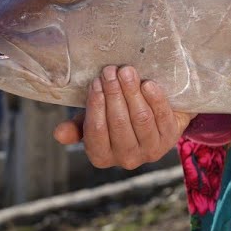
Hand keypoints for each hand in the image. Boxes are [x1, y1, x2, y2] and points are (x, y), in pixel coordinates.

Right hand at [52, 65, 193, 169]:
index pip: (96, 131)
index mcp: (102, 157)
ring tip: (126, 71)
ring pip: (141, 118)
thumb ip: (79, 126)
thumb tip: (59, 133)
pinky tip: (148, 84)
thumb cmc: (120, 118)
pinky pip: (162, 115)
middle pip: (119, 122)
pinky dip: (155, 98)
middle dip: (114, 93)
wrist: (158, 117)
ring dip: (132, 92)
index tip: (96, 82)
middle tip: (110, 71)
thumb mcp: (97, 122)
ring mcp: (151, 150)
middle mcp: (127, 159)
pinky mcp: (171, 138)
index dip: (96, 105)